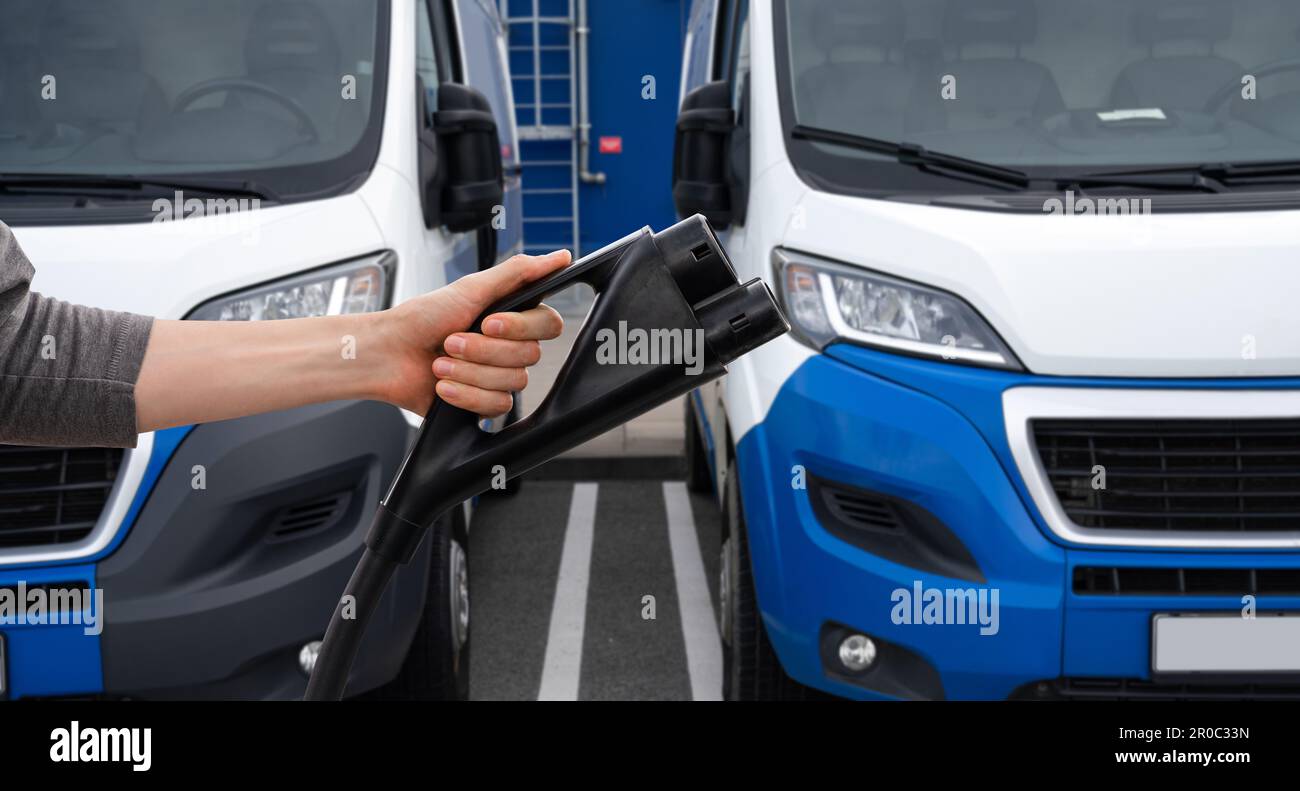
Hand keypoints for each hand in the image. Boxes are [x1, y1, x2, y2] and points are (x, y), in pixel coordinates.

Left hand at [373, 250, 569, 415]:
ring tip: (441, 363)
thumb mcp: (471, 288)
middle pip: (529, 356)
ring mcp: (497, 377)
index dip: (520, 327)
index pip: (548, 325)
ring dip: (470, 372)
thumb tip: (560, 257)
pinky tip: (444, 385)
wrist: (387, 355)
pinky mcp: (484, 403)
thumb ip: (519, 273)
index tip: (489, 322)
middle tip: (452, 341)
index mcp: (511, 318)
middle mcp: (508, 347)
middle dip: (483, 350)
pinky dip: (466, 394)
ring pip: (513, 382)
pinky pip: (497, 405)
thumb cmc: (421, 318)